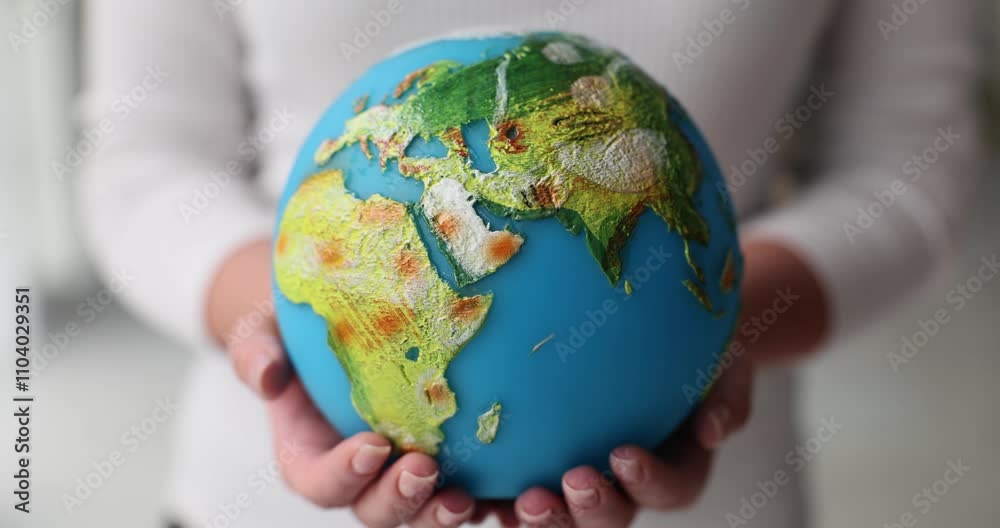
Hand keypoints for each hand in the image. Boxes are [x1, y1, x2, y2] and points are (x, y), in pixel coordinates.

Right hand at [207, 240, 478, 526]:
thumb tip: (266, 374)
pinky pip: (467, 485)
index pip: (321, 482)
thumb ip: (255, 351)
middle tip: (423, 471)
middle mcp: (359, 477)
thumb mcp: (263, 330)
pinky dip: (489, 493)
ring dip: (442, 512)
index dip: (343, 475)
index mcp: (311, 457)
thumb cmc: (296, 330)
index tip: (370, 445)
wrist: (338, 326)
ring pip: (423, 511)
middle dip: (399, 501)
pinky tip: (514, 482)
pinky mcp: (445, 460)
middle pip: (376, 511)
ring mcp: (402, 473)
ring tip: (469, 497)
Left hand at [509, 238, 828, 526]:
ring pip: (564, 519)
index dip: (650, 480)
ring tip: (521, 501)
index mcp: (677, 466)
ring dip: (545, 519)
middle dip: (592, 511)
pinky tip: (472, 487)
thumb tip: (714, 430)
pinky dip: (495, 498)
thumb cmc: (698, 347)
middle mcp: (628, 487)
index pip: (671, 488)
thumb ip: (726, 395)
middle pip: (613, 519)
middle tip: (571, 482)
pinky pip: (516, 494)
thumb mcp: (725, 362)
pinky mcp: (540, 470)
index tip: (625, 451)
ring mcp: (584, 484)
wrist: (655, 334)